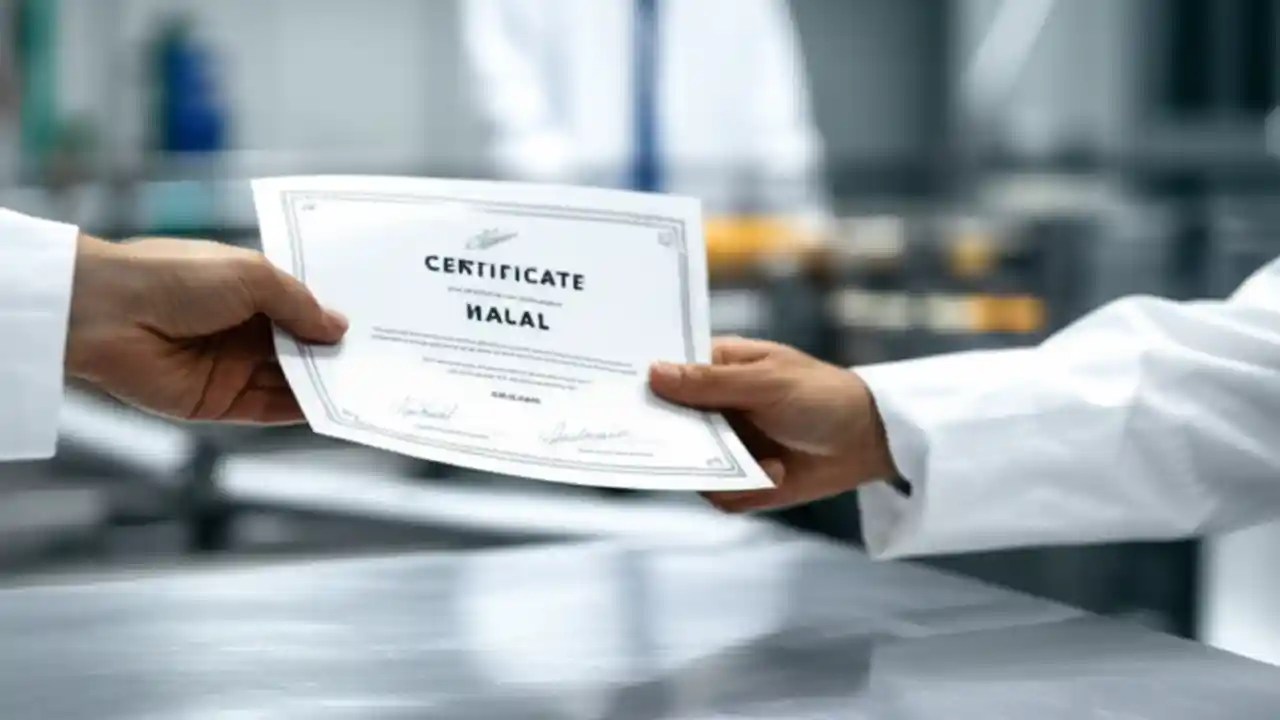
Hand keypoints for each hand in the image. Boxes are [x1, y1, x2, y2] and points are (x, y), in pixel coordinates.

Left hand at [66, 234, 347, 423]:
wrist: (104, 313)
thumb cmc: (171, 277)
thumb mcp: (251, 276)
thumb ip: (298, 304)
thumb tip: (338, 327)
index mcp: (248, 290)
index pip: (302, 308)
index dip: (334, 317)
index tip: (374, 326)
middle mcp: (242, 330)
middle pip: (301, 348)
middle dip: (336, 354)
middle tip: (380, 359)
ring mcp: (230, 367)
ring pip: (290, 380)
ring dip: (324, 384)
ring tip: (366, 385)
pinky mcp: (217, 402)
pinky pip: (268, 409)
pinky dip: (299, 411)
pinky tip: (331, 407)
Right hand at [649, 337, 895, 512]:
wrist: (868, 442)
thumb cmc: (820, 395)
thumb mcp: (767, 382)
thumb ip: (710, 383)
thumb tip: (654, 373)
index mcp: (714, 368)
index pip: (663, 373)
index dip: (639, 382)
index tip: (613, 393)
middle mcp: (710, 408)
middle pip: (664, 424)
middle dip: (668, 437)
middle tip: (681, 440)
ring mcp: (722, 446)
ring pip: (686, 466)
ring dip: (718, 468)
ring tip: (757, 460)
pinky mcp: (738, 481)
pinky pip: (716, 493)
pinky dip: (743, 489)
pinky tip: (777, 472)